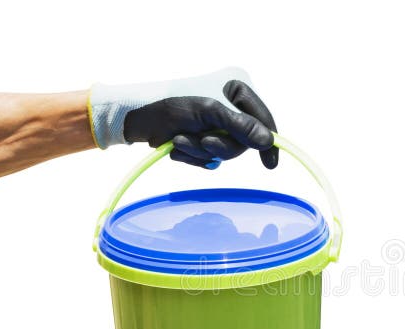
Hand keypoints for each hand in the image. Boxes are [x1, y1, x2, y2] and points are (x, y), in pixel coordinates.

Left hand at [89, 67, 278, 169]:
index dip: (268, 142)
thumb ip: (241, 127)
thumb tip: (268, 141)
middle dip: (218, 145)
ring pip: (224, 151)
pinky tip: (176, 146)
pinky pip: (208, 157)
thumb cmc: (170, 104)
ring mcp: (215, 122)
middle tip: (202, 142)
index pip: (263, 118)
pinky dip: (192, 156)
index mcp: (237, 87)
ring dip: (200, 151)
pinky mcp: (201, 136)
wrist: (133, 115)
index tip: (270, 164)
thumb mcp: (210, 112)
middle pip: (242, 140)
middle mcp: (229, 104)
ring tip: (180, 141)